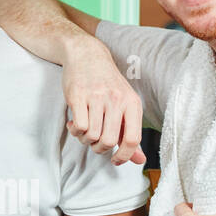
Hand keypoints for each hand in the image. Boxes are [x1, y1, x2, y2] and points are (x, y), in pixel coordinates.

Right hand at [63, 40, 146, 166]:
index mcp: (132, 103)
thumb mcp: (124, 105)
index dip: (124, 156)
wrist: (87, 55)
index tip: (115, 160)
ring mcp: (97, 97)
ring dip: (86, 140)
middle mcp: (117, 99)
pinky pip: (79, 126)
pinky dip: (76, 132)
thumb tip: (140, 160)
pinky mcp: (78, 95)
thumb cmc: (107, 84)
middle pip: (110, 140)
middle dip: (101, 148)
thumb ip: (130, 133)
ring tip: (85, 132)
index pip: (133, 139)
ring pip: (92, 135)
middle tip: (96, 143)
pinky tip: (75, 124)